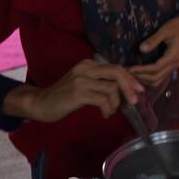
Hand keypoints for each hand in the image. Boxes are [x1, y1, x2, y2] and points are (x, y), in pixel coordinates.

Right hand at [2, 59, 141, 122]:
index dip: (130, 78)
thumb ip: (101, 82)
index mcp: (88, 64)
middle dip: (129, 86)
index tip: (138, 89)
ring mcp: (81, 80)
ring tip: (110, 111)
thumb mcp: (84, 84)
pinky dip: (108, 108)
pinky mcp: (78, 93)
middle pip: (117, 72)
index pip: (116, 67)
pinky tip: (104, 114)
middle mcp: (85, 69)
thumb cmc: (64, 96)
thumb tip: (125, 88)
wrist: (40, 103)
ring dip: (116, 103)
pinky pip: (102, 99)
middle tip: (135, 100)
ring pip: (111, 88)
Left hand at [131, 13, 178, 87]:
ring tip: (132, 75)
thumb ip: (154, 40)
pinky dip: (150, 78)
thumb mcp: (165, 30)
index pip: (155, 68)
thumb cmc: (178, 26)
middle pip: (156, 78)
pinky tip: (140, 74)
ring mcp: (173, 66)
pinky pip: (160, 77)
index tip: (129, 68)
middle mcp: (174, 65)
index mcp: (172, 56)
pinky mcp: (171, 65)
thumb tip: (141, 49)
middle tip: (127, 74)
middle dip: (141, 77)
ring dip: (145, 80)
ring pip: (158, 80)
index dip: (141, 70)